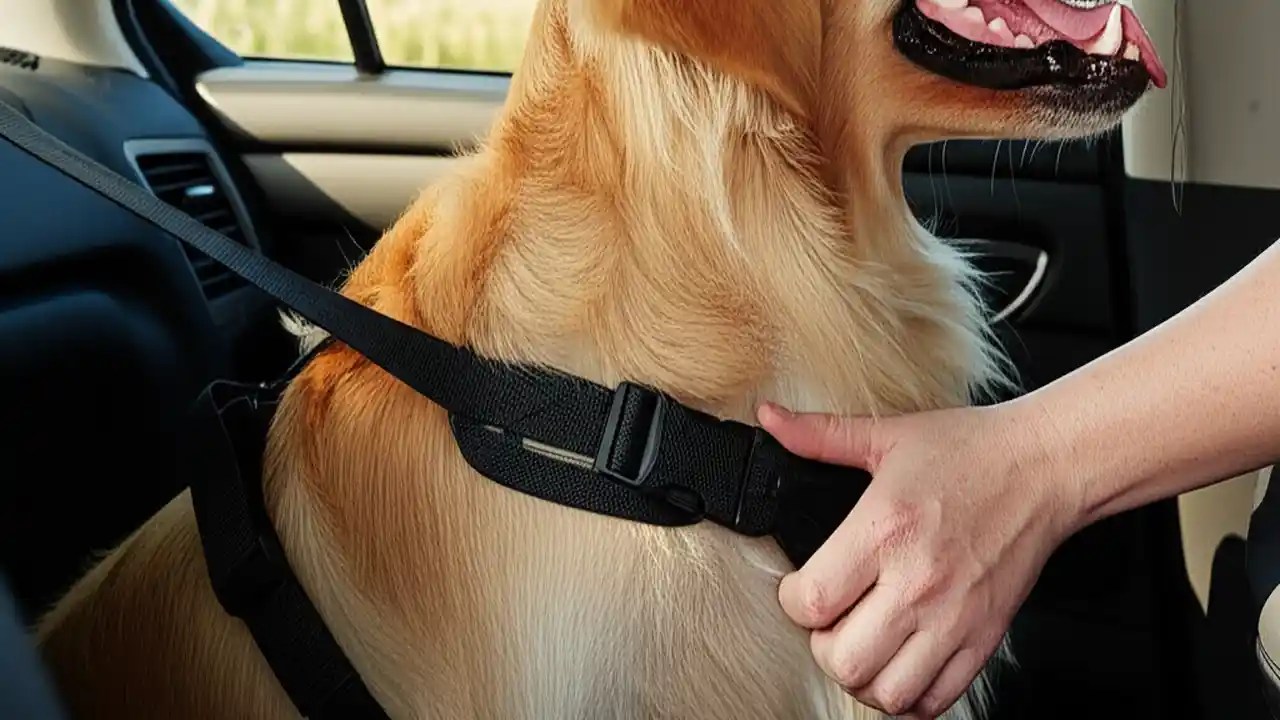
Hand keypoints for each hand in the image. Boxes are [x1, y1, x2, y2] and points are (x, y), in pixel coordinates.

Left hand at [757, 401, 1080, 717]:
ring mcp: (954, 618)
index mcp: (885, 531)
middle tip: (830, 621)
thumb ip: (820, 435)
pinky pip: (936, 699)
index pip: (811, 602)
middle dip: (821, 646)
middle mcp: (918, 583)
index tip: (801, 588)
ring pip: (887, 692)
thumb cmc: (969, 451)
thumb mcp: (887, 435)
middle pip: (843, 659)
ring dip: (862, 677)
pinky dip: (910, 695)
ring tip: (863, 645)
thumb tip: (770, 418)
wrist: (1045, 466)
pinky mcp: (984, 638)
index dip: (792, 601)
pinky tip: (901, 663)